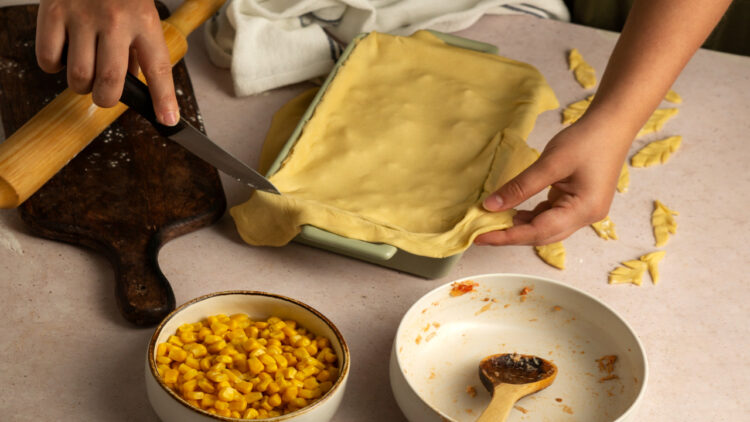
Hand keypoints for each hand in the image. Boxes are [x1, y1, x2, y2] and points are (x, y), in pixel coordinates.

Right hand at [35, 0, 178, 124]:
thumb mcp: (141, 13)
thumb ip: (139, 49)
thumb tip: (138, 86)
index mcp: (144, 20)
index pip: (158, 68)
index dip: (164, 99)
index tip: (168, 121)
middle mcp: (115, 20)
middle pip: (109, 82)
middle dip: (107, 100)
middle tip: (105, 95)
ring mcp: (82, 15)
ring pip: (78, 76)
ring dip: (81, 86)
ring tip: (85, 73)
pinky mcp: (52, 11)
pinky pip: (49, 59)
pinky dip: (55, 67)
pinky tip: (65, 54)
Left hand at [475, 118, 628, 245]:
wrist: (612, 124)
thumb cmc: (587, 140)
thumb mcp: (550, 163)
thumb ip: (520, 187)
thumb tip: (490, 206)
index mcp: (584, 210)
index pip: (538, 231)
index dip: (507, 237)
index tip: (481, 237)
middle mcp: (586, 217)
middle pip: (542, 235)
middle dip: (511, 236)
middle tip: (481, 233)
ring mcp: (583, 212)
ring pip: (546, 228)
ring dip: (521, 227)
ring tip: (494, 222)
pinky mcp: (578, 203)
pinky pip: (551, 217)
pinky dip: (531, 216)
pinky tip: (514, 211)